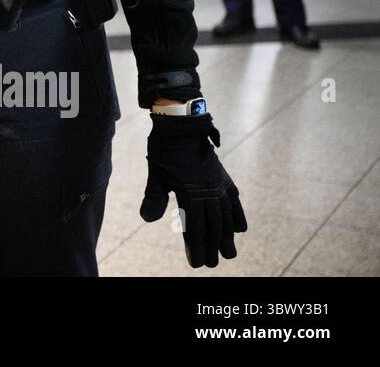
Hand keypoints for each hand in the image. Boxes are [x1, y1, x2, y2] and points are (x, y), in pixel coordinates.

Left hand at [140, 113, 246, 267]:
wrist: (181, 126)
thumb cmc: (164, 150)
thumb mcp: (156, 174)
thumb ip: (155, 198)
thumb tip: (147, 219)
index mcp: (191, 194)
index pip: (194, 228)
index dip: (196, 247)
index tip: (197, 263)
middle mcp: (208, 192)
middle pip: (212, 226)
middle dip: (212, 247)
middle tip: (213, 264)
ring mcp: (218, 185)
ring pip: (225, 216)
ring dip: (227, 236)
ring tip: (229, 253)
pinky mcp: (222, 176)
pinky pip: (233, 199)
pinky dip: (237, 214)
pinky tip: (241, 228)